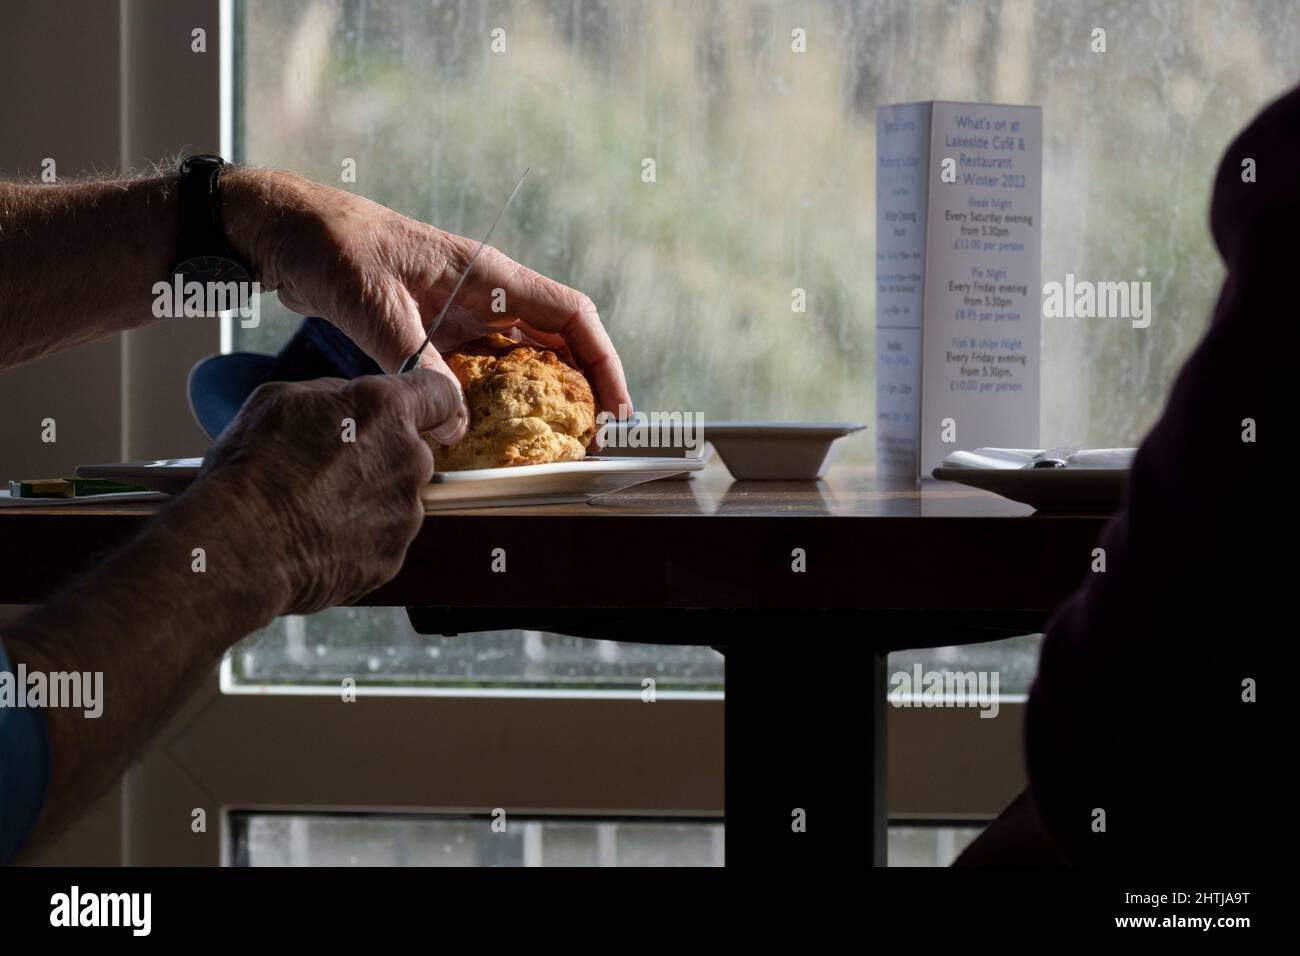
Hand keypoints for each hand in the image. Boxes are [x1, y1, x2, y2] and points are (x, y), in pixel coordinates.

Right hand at [192, 370, 458, 613]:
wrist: (240, 546)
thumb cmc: (252, 468)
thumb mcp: (280, 399)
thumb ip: (332, 395)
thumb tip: (346, 402)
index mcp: (386, 411)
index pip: (439, 394)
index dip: (429, 401)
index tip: (418, 412)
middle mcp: (409, 460)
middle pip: (410, 452)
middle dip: (379, 457)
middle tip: (327, 469)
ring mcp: (405, 514)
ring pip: (395, 499)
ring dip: (365, 500)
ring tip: (312, 508)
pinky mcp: (392, 557)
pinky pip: (380, 540)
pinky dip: (356, 540)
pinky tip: (316, 538)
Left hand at [223, 169, 632, 427]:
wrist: (287, 229)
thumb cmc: (333, 245)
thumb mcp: (375, 307)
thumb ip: (417, 365)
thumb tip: (453, 428)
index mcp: (489, 275)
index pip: (571, 315)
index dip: (604, 362)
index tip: (614, 409)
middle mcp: (487, 294)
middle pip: (560, 341)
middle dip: (584, 389)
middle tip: (591, 441)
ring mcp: (464, 313)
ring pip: (525, 358)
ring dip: (543, 398)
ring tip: (554, 444)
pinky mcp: (438, 331)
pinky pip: (485, 369)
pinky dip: (498, 401)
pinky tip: (492, 433)